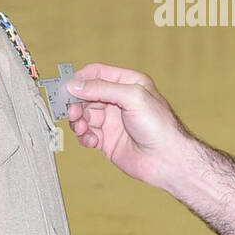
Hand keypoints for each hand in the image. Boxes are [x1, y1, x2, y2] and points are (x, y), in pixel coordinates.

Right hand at [65, 63, 195, 190]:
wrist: (166, 160)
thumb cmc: (159, 126)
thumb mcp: (132, 97)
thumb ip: (102, 88)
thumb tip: (74, 85)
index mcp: (128, 83)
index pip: (97, 74)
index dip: (81, 79)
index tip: (67, 89)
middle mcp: (119, 100)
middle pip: (86, 95)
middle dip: (76, 103)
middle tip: (73, 113)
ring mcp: (112, 121)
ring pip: (84, 115)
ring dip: (79, 122)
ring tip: (83, 129)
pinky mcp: (107, 140)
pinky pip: (87, 135)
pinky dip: (85, 137)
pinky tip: (93, 142)